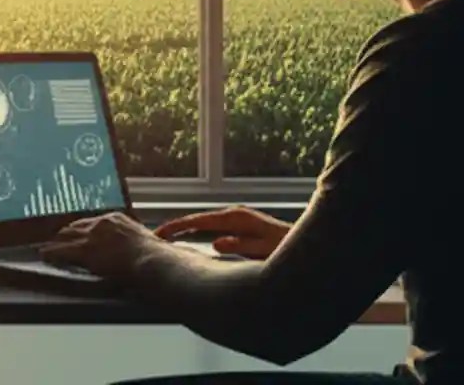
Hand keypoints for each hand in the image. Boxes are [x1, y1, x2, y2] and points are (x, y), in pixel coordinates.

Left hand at [38, 211, 162, 281]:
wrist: (150, 260)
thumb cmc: (152, 256)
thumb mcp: (142, 240)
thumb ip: (131, 240)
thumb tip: (130, 248)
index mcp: (115, 219)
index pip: (92, 222)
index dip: (82, 229)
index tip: (77, 233)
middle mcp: (101, 223)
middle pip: (76, 226)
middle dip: (66, 233)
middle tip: (58, 239)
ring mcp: (91, 235)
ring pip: (66, 236)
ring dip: (56, 242)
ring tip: (46, 246)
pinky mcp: (84, 250)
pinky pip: (62, 250)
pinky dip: (52, 252)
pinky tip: (44, 255)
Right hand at [153, 205, 290, 259]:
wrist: (308, 244)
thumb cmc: (287, 248)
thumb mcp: (264, 249)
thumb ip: (241, 244)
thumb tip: (216, 242)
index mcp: (236, 218)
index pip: (199, 221)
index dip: (177, 227)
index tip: (159, 234)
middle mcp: (234, 215)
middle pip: (198, 219)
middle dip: (176, 227)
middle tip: (154, 237)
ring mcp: (237, 219)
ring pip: (204, 223)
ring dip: (185, 230)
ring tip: (165, 239)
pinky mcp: (240, 226)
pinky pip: (212, 228)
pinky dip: (197, 233)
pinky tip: (190, 241)